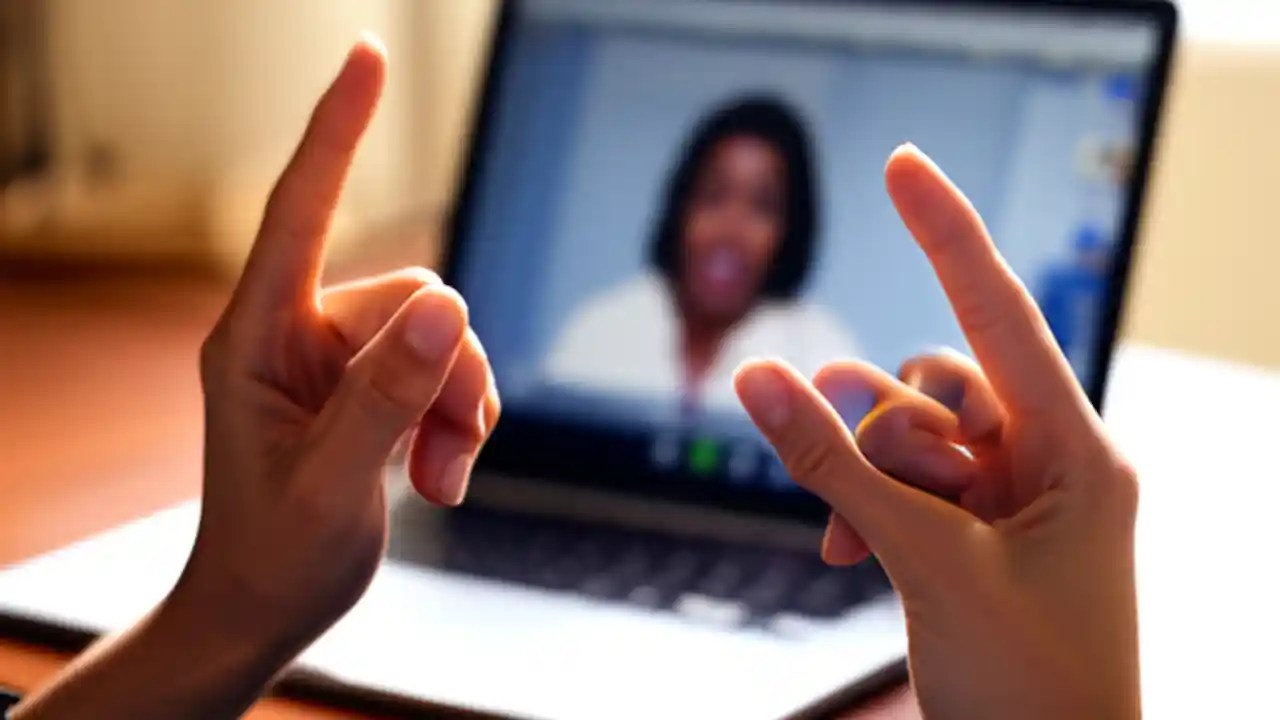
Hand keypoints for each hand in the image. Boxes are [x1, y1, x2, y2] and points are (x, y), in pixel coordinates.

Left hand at [187, 36, 498, 666]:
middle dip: (450, 374)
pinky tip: (442, 477)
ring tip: (442, 477)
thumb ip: (388, 395)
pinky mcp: (373, 390)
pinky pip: (447, 372)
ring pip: (442, 338)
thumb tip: (449, 306)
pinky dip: (461, 422)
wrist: (265, 608)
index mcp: (255, 336)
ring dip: (460, 408)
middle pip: (414, 299)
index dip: (336, 131)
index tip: (366, 58)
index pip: (298, 210)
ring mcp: (338, 362)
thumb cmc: (272, 552)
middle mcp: (297, 334)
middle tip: (448, 452)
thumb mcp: (331, 482)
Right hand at [735, 146, 1138, 719]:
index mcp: (1077, 454)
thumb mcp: (929, 566)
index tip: (903, 165)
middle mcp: (1044, 462)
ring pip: (906, 433)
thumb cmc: (1033, 689)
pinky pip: (894, 482)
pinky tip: (849, 555)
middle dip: (891, 439)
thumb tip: (761, 379)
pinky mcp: (967, 532)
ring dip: (869, 477)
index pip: (1000, 317)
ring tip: (868, 541)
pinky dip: (862, 506)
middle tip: (903, 511)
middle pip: (936, 385)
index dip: (948, 235)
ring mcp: (1004, 500)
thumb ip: (838, 468)